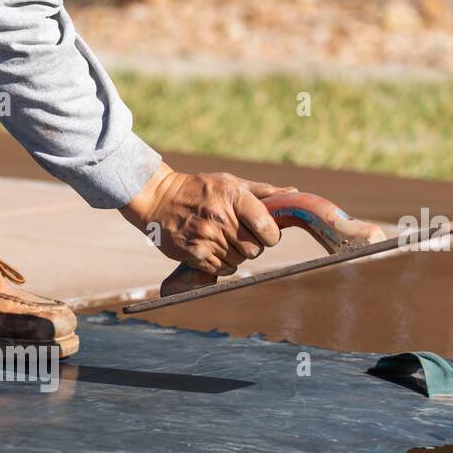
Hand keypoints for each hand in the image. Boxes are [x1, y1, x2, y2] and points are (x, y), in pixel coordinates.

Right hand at [121, 162, 296, 275]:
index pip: (267, 228)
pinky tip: (212, 249)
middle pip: (255, 250)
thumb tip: (293, 194)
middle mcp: (221, 219)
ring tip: (222, 239)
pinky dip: (222, 264)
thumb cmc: (199, 189)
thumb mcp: (229, 182)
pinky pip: (223, 270)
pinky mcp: (195, 254)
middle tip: (240, 236)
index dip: (271, 235)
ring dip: (236, 255)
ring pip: (240, 261)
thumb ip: (262, 191)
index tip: (265, 232)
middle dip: (253, 246)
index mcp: (234, 198)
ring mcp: (207, 238)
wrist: (159, 200)